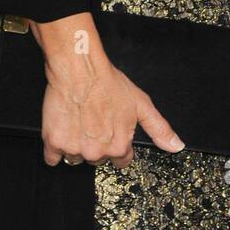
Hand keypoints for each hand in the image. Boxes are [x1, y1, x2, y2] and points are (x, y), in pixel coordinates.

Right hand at [33, 13, 184, 167]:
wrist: (80, 69)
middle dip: (97, 144)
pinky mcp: (54, 143)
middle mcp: (97, 152)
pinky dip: (56, 148)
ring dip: (77, 145)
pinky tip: (63, 130)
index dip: (118, 145)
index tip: (111, 131)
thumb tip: (177, 146)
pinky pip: (53, 158)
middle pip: (98, 159)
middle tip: (95, 122)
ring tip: (80, 121)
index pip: (122, 160)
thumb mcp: (142, 104)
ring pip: (76, 158)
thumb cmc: (109, 83)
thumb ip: (159, 129)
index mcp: (120, 145)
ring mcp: (75, 149)